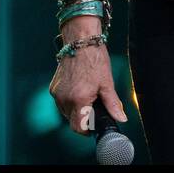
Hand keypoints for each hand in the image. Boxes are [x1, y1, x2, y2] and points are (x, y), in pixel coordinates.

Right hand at [48, 17, 128, 135]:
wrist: (81, 42)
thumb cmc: (95, 60)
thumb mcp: (107, 83)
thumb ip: (113, 104)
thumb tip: (121, 119)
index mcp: (78, 100)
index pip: (78, 127)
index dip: (87, 130)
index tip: (94, 126)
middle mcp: (63, 99)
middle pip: (72, 120)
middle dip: (83, 118)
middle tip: (95, 106)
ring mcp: (56, 94)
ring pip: (66, 112)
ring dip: (76, 109)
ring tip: (88, 95)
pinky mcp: (53, 88)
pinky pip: (61, 101)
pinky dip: (70, 101)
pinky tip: (79, 89)